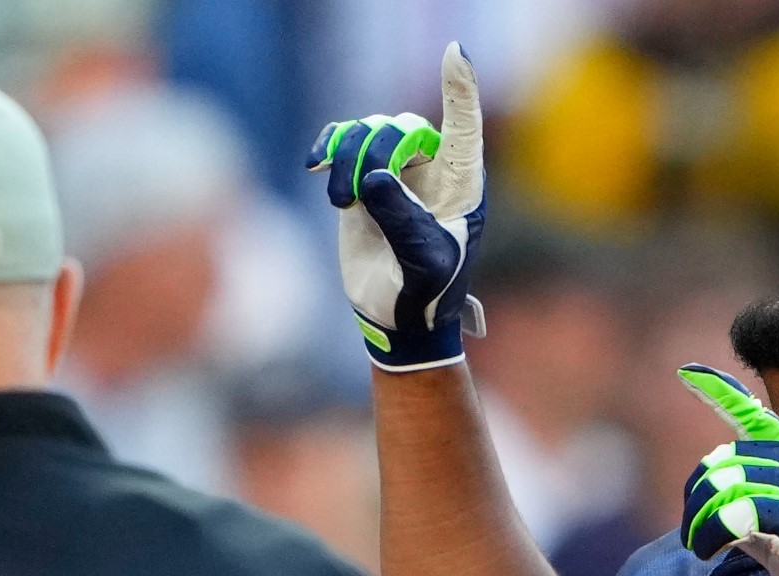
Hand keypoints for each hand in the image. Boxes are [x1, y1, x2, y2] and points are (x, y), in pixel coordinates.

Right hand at [306, 42, 485, 371]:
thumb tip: (373, 178)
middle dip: (375, 151)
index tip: (455, 55)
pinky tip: (314, 163)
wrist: (397, 316)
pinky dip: (329, 145)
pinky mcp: (363, 181)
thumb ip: (402, 219)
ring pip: (369, 132)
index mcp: (461, 184)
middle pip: (402, 127)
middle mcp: (432, 169)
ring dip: (347, 156)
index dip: (460, 88)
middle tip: (355, 194)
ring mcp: (396, 172)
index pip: (463, 125)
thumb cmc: (425, 293)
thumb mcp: (424, 262)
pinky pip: (345, 142)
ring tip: (340, 200)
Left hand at [677, 364, 778, 575]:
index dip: (722, 394)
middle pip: (725, 461)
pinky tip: (709, 551)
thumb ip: (752, 511)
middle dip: (697, 496)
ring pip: (726, 485)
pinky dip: (711, 533)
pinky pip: (735, 514)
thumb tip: (715, 506)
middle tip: (693, 532)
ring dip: (700, 519)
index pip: (758, 420)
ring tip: (698, 545)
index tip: (688, 373)